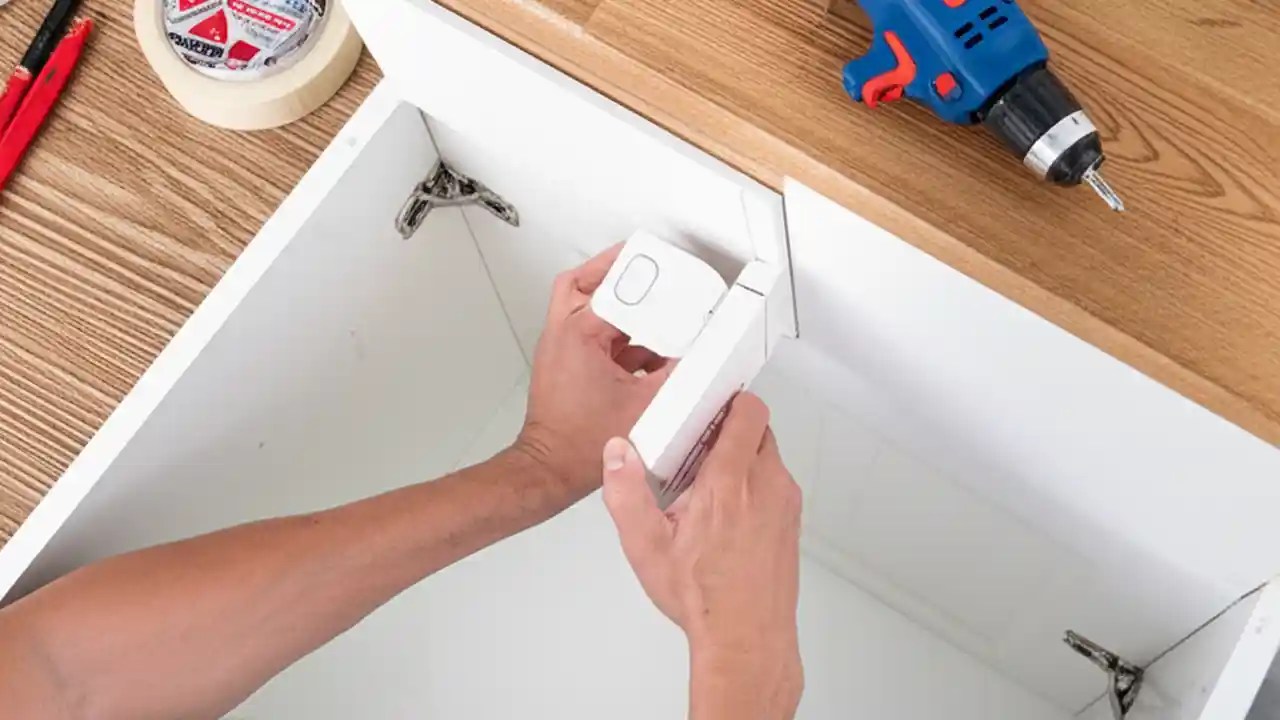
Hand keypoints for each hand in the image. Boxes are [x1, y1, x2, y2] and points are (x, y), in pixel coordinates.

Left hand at [514, 244, 672, 498]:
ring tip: (656, 311)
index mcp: (577, 333)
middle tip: (648, 267)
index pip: (614, 288)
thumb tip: (696, 356)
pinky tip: (650, 352)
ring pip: (590, 308)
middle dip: (619, 274)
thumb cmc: (579, 444)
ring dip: (623, 308)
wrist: (551, 470)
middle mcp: (563, 334)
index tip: (665, 268)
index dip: (645, 278)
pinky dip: (622, 337)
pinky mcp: (569, 364)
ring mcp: (563, 349)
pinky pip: (596, 336)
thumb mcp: (645, 404)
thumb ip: (675, 374)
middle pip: (587, 282)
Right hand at [602, 392, 803, 718]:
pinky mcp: (792, 520)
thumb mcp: (646, 546)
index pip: (747, 411)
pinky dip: (754, 484)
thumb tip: (617, 454)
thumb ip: (626, 493)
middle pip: (756, 428)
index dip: (727, 402)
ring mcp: (785, 503)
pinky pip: (775, 482)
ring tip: (708, 488)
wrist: (746, 639)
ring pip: (767, 455)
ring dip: (741, 459)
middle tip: (696, 452)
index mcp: (729, 483)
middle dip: (727, 431)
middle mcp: (766, 485)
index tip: (704, 410)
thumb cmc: (703, 598)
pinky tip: (727, 513)